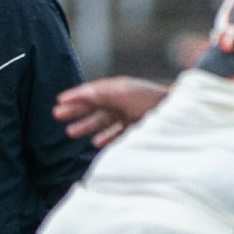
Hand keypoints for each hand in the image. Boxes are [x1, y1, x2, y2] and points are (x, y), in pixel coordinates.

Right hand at [54, 75, 168, 147]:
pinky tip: (96, 143)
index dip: (75, 96)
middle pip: (94, 106)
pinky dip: (105, 138)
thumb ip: (102, 96)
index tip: (59, 101)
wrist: (177, 114)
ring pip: (102, 121)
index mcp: (117, 89)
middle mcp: (121, 101)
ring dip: (86, 126)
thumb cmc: (150, 101)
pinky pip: (116, 134)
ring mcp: (129, 115)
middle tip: (56, 116)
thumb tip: (83, 95)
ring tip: (70, 133)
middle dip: (75, 111)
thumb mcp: (124, 95)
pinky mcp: (136, 129)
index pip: (92, 91)